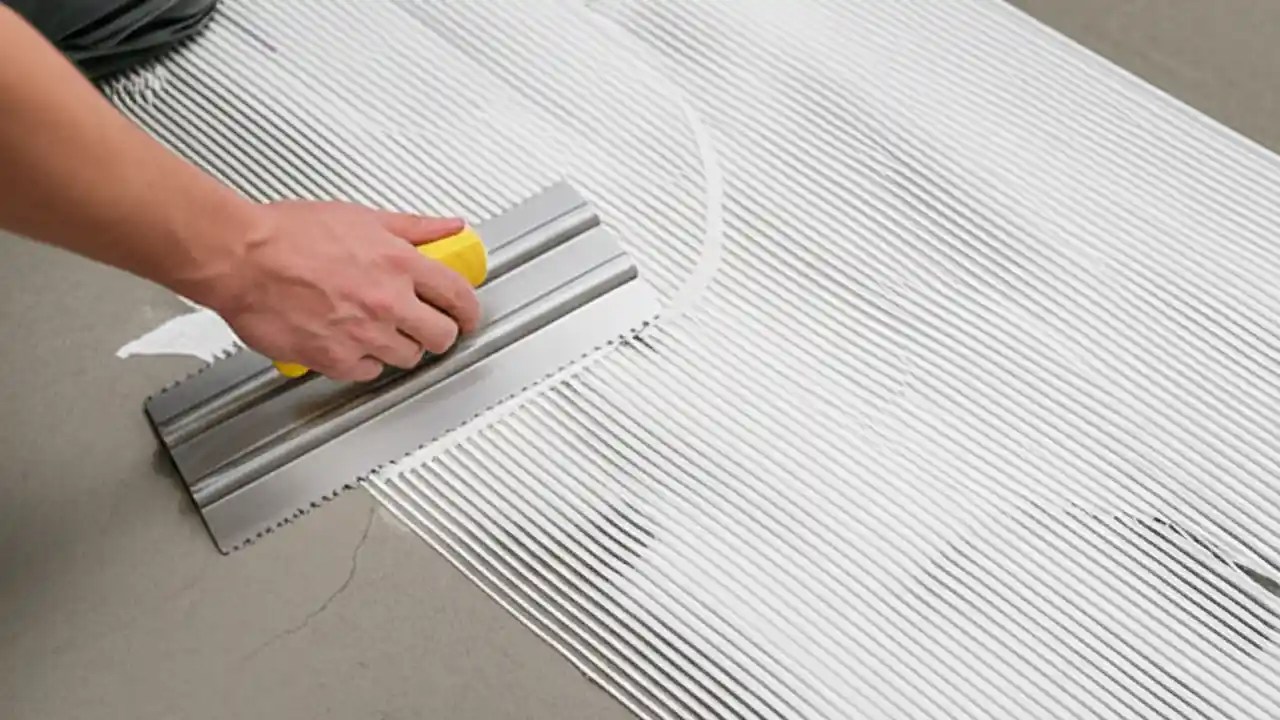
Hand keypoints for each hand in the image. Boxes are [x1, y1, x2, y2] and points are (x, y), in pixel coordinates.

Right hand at [190, 199, 481, 381]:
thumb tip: (448, 226)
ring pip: (408, 358)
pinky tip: (353, 342)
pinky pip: (369, 372)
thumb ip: (414, 227)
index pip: (458, 295)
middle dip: (439, 332)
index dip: (469, 310)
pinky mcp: (336, 359)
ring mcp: (365, 334)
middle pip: (442, 336)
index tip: (467, 315)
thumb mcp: (362, 217)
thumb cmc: (288, 235)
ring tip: (383, 331)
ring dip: (401, 347)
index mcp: (399, 264)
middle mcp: (388, 302)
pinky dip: (365, 361)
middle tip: (429, 327)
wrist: (242, 258)